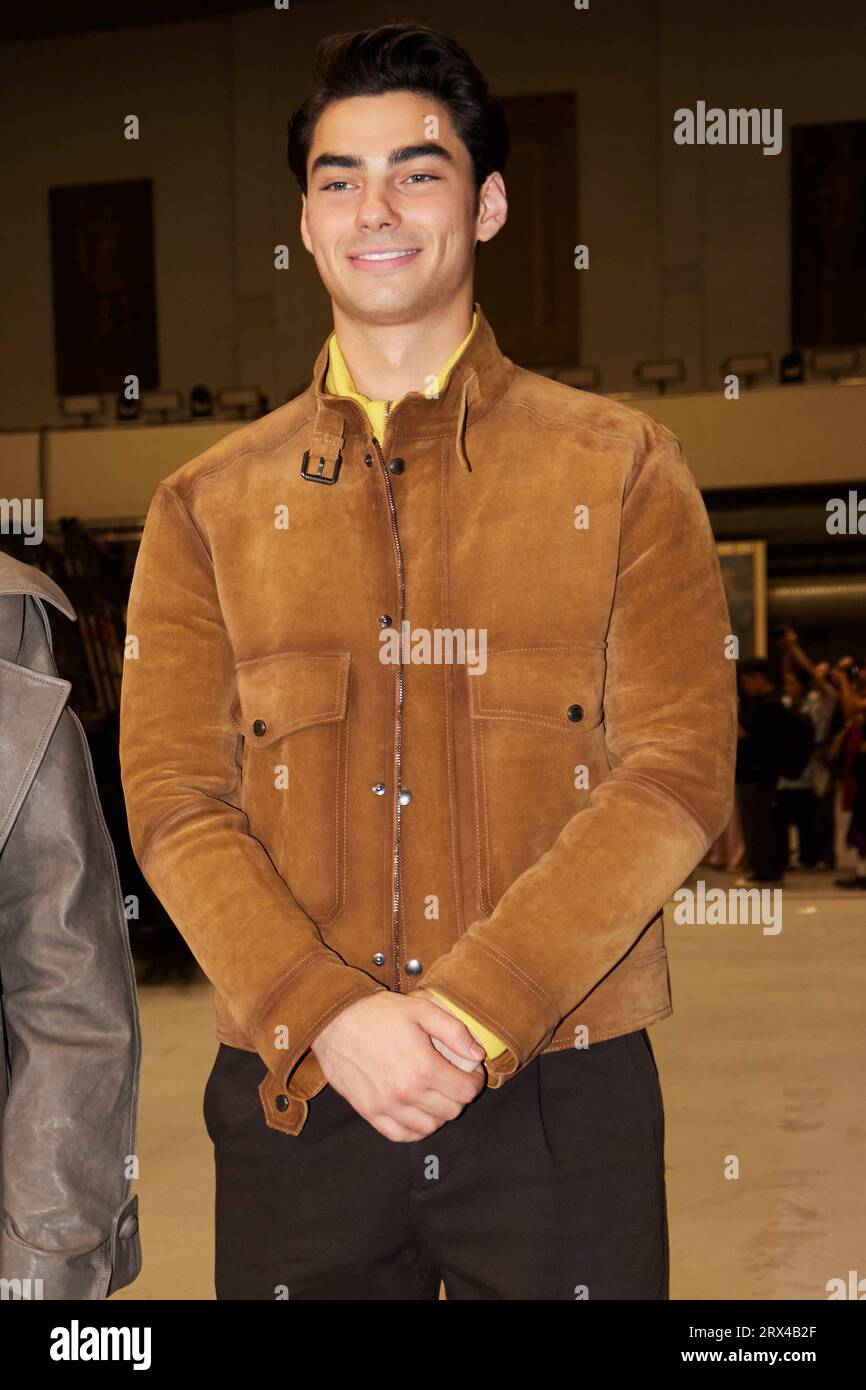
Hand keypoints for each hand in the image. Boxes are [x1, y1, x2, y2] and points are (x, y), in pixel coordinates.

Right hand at [311, 991, 486, 1141]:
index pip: (466, 1091)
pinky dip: (414, 1128)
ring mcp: (386, 1106)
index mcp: (424, 1067)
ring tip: (434, 1094)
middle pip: (451, 1111)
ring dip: (438, 1113)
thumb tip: (477, 1055)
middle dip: (459, 1096)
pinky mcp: (369, 1112)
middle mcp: (407, 1092)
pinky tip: (415, 1111)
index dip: (475, 1082)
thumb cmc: (377, 1012)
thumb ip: (455, 1031)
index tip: (471, 1073)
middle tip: (453, 1079)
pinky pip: (401, 1135)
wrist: (333, 1021)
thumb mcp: (420, 1008)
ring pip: (430, 1127)